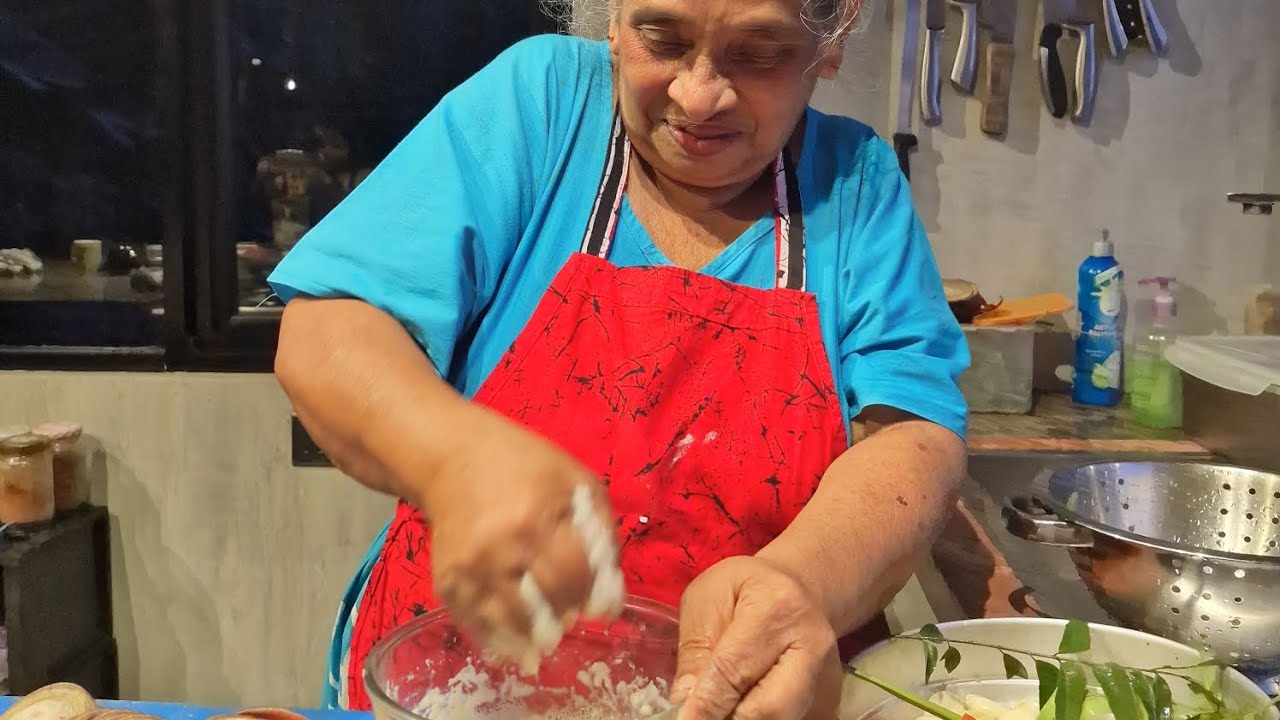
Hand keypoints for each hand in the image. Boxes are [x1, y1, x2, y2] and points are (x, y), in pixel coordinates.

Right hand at [421, 405, 623, 663]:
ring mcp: (469, 570)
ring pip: (509, 626)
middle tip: (571, 614)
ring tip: (547, 637)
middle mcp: (499, 549)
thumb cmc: (524, 465)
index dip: (592, 595)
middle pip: (544, 607)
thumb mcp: (577, 482)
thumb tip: (609, 589)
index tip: (598, 602)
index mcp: (535, 520)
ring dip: (534, 638)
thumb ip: (602, 533)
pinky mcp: (446, 582)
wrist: (453, 458)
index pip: (574, 579)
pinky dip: (499, 640)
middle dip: (566, 616)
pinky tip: (515, 642)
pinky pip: (475, 625)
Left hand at [672, 556, 842, 719]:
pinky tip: (741, 706)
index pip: (735, 669)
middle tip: (700, 717)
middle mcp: (813, 646)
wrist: (800, 590)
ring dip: (744, 719)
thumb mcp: (708, 597)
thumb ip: (696, 647)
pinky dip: (762, 718)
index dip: (706, 703)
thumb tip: (686, 702)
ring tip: (720, 707)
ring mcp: (827, 678)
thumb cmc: (746, 589)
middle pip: (770, 708)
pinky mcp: (829, 701)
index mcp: (778, 607)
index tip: (685, 719)